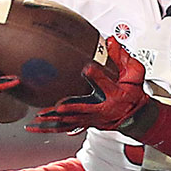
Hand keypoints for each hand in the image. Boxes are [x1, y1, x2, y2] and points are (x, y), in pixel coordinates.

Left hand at [26, 36, 151, 134]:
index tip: (88, 68)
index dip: (97, 76)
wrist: (134, 115)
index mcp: (112, 96)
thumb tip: (111, 42)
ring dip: (51, 124)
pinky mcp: (83, 122)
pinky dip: (50, 128)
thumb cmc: (132, 95)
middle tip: (51, 110)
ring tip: (36, 121)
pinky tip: (37, 127)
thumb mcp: (134, 75)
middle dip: (65, 111)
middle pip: (79, 111)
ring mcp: (89, 118)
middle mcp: (98, 110)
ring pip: (67, 122)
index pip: (105, 85)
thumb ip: (122, 58)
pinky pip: (64, 127)